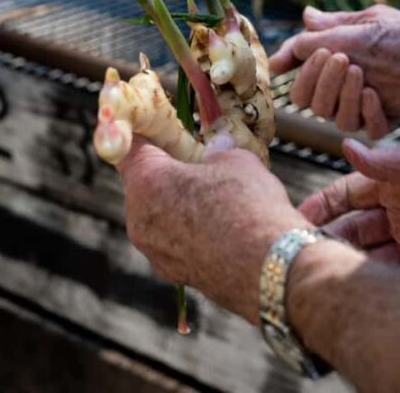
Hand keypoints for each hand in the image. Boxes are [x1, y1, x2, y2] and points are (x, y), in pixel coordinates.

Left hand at [118, 136, 311, 322]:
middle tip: (199, 162)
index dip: (143, 133)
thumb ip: (219, 152)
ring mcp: (156, 252)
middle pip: (147, 186)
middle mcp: (140, 220)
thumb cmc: (248, 205)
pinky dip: (202, 233)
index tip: (155, 125)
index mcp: (147, 182)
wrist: (270, 269)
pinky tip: (233, 227)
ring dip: (186, 204)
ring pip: (164, 217)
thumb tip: (218, 148)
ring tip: (225, 197)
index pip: (128, 148)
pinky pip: (184, 244)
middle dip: (171, 172)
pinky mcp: (177, 274)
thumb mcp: (237, 160)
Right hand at [270, 5, 399, 132]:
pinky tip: (373, 93)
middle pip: (306, 99)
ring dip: (341, 94)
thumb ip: (331, 27)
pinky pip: (364, 128)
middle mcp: (340, 90)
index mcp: (331, 66)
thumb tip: (304, 16)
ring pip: (331, 116)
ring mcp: (359, 107)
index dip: (288, 69)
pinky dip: (366, 111)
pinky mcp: (380, 120)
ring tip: (359, 71)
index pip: (299, 75)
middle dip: (316, 79)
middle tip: (338, 57)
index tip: (282, 64)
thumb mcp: (365, 23)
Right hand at [300, 138, 399, 275]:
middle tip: (303, 252)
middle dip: (330, 238)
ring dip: (351, 264)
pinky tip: (362, 292)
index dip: (324, 205)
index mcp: (396, 183)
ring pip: (372, 256)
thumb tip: (346, 146)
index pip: (349, 194)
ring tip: (325, 275)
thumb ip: (389, 161)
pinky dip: (382, 284)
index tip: (297, 215)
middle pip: (354, 229)